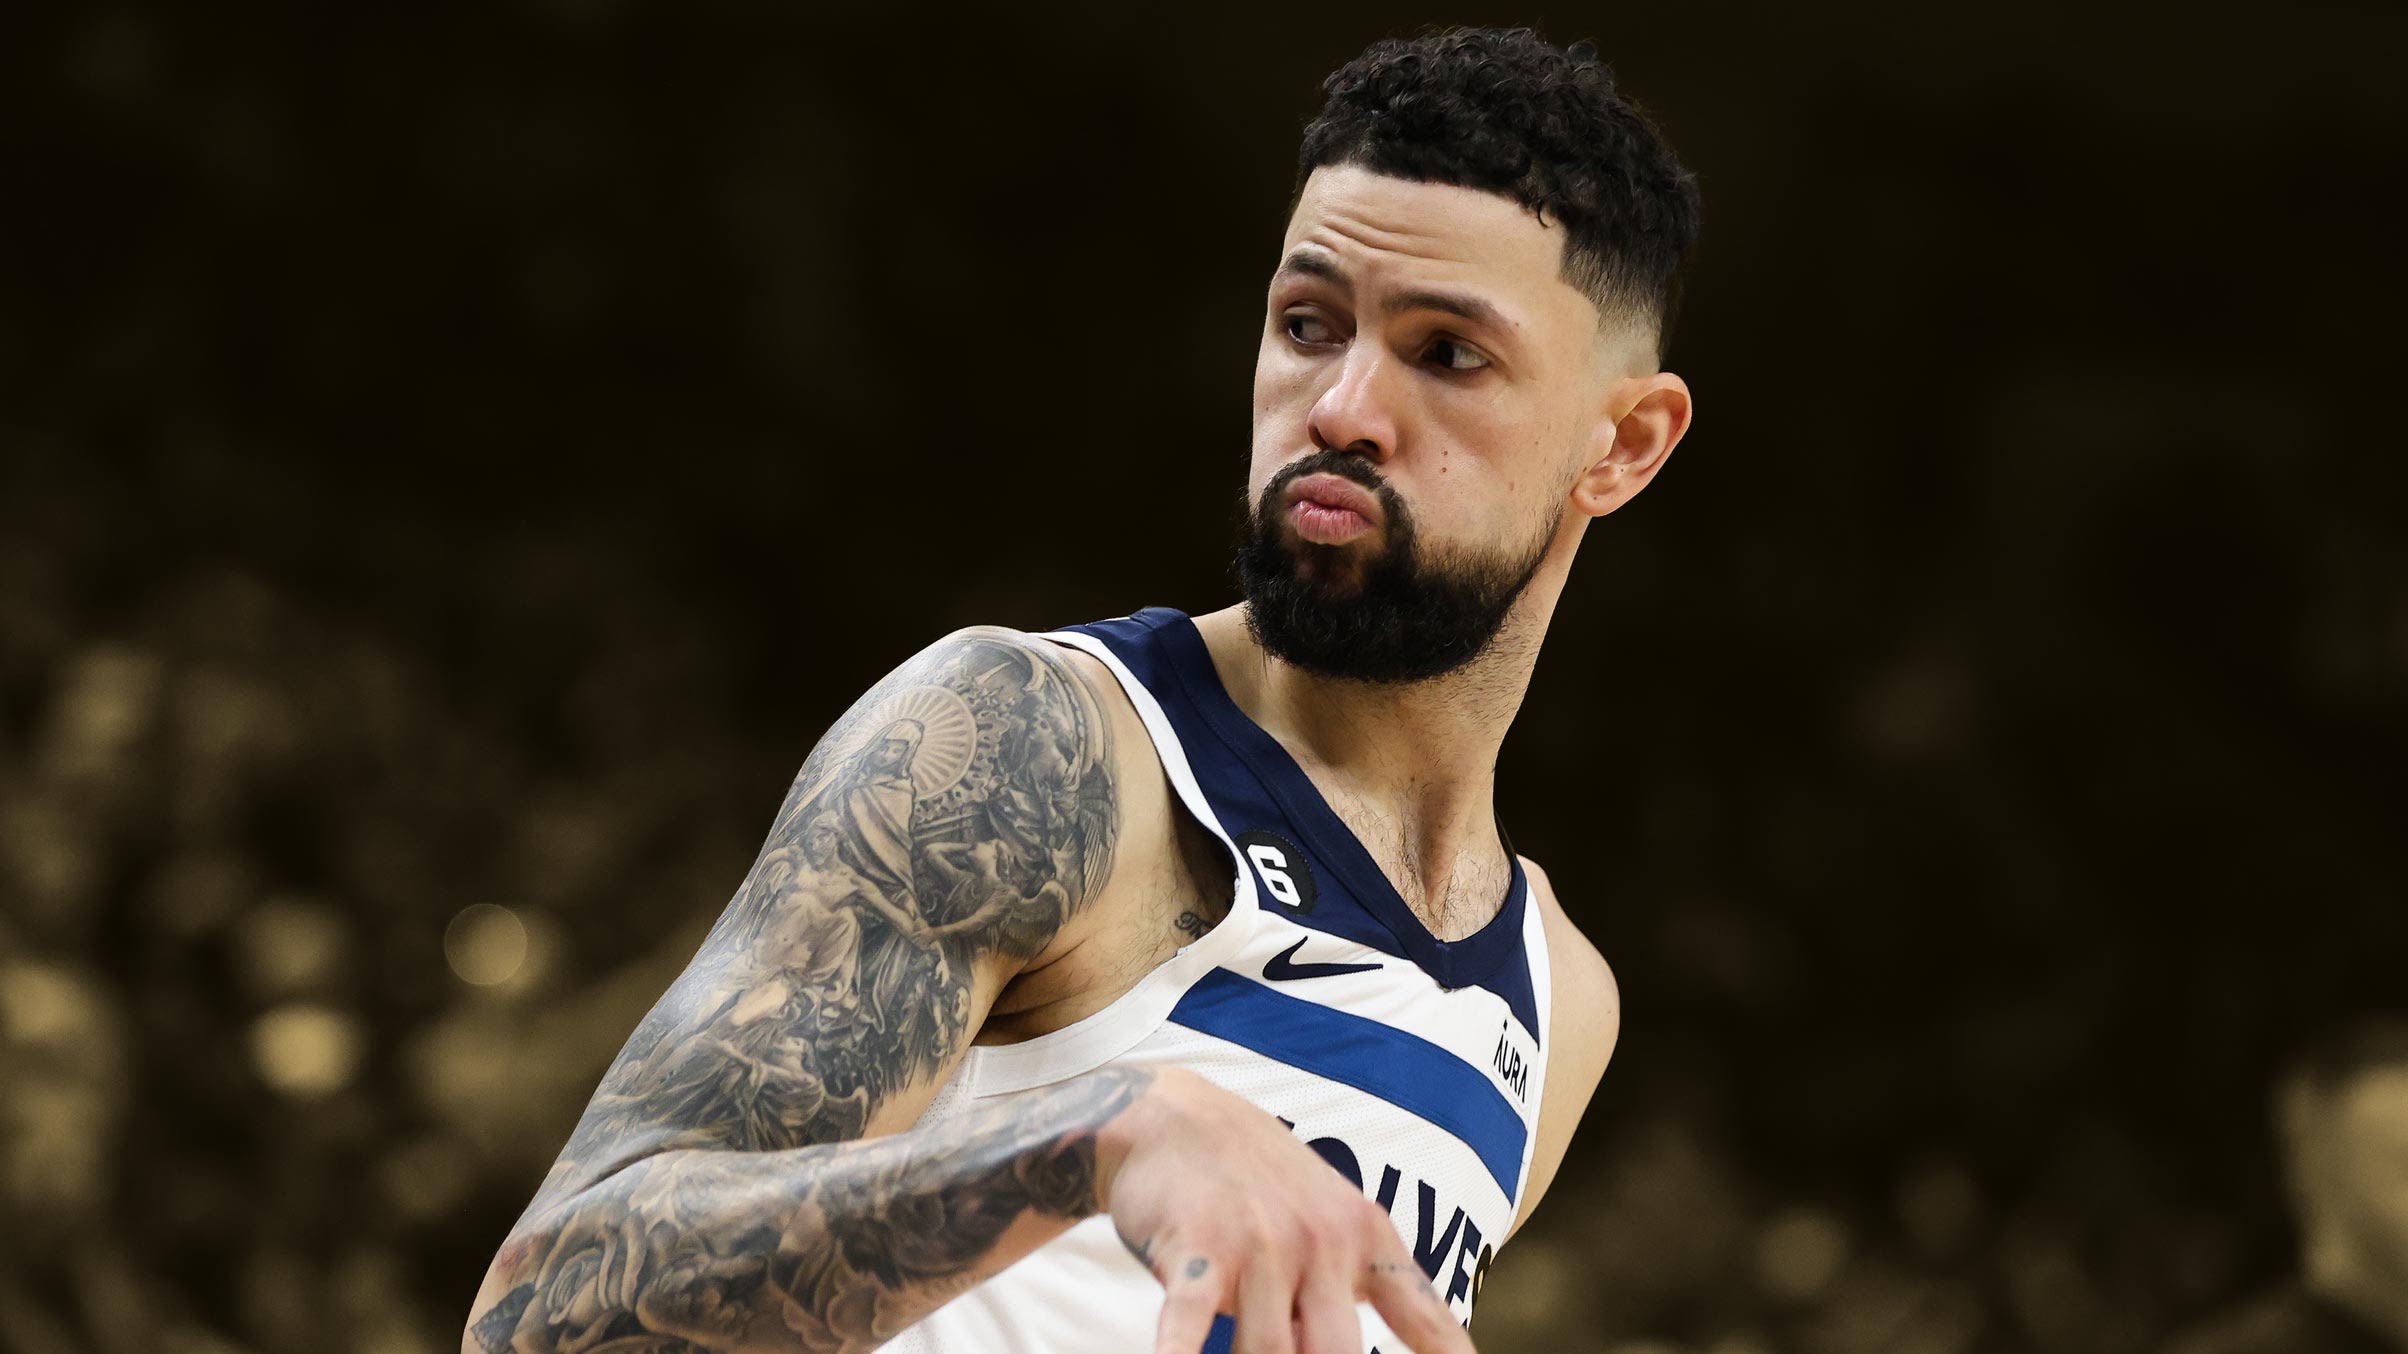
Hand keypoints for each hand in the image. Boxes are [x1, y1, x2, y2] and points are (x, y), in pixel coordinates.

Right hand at [1097, 1067, 1476, 1353]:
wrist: (1171, 1115)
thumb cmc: (1256, 1177)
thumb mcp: (1329, 1213)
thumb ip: (1361, 1281)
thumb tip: (1380, 1346)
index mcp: (1363, 1234)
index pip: (1421, 1312)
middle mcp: (1320, 1240)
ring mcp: (1258, 1246)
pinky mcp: (1196, 1251)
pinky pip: (1189, 1327)